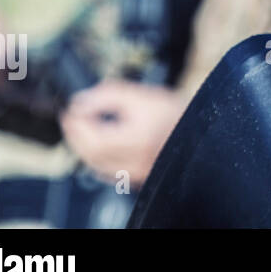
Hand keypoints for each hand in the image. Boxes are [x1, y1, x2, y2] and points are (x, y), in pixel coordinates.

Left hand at [60, 80, 186, 184]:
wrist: (200, 128)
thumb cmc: (177, 112)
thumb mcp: (142, 94)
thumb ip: (109, 94)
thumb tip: (81, 101)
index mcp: (137, 139)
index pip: (93, 138)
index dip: (77, 124)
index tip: (71, 110)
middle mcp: (136, 160)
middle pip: (91, 155)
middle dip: (75, 136)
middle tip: (71, 119)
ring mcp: (136, 172)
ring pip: (96, 166)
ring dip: (83, 149)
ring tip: (80, 130)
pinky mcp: (138, 176)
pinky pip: (107, 172)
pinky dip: (96, 159)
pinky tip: (97, 146)